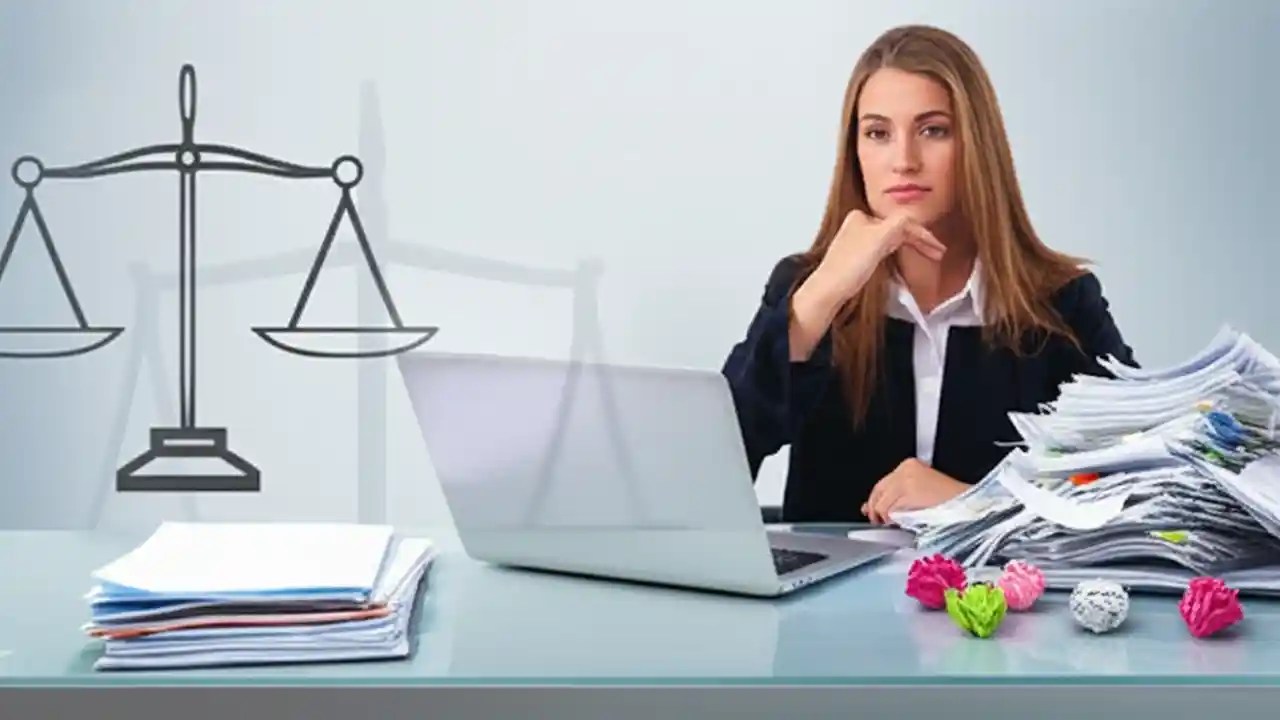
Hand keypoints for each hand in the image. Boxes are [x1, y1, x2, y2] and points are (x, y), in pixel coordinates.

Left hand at [809, 209, 945, 304]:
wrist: (828, 291)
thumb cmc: (846, 268)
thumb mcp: (878, 240)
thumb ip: (899, 225)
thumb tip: (912, 219)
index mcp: (863, 217)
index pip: (902, 221)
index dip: (922, 234)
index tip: (937, 247)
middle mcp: (859, 226)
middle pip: (898, 229)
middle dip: (919, 240)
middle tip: (937, 252)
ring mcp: (858, 242)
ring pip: (893, 240)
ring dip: (912, 247)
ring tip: (929, 256)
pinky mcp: (858, 258)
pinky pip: (886, 251)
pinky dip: (899, 254)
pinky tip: (905, 261)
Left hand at [861, 458, 968, 524]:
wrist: (967, 504)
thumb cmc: (948, 502)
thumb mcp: (918, 493)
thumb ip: (894, 497)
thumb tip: (869, 507)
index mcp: (908, 465)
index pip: (881, 483)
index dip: (874, 500)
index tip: (871, 510)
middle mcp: (905, 469)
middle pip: (877, 491)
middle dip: (875, 509)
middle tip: (878, 521)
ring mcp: (906, 480)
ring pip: (882, 504)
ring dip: (886, 517)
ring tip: (896, 523)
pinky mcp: (909, 493)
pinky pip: (891, 510)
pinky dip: (894, 519)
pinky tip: (904, 522)